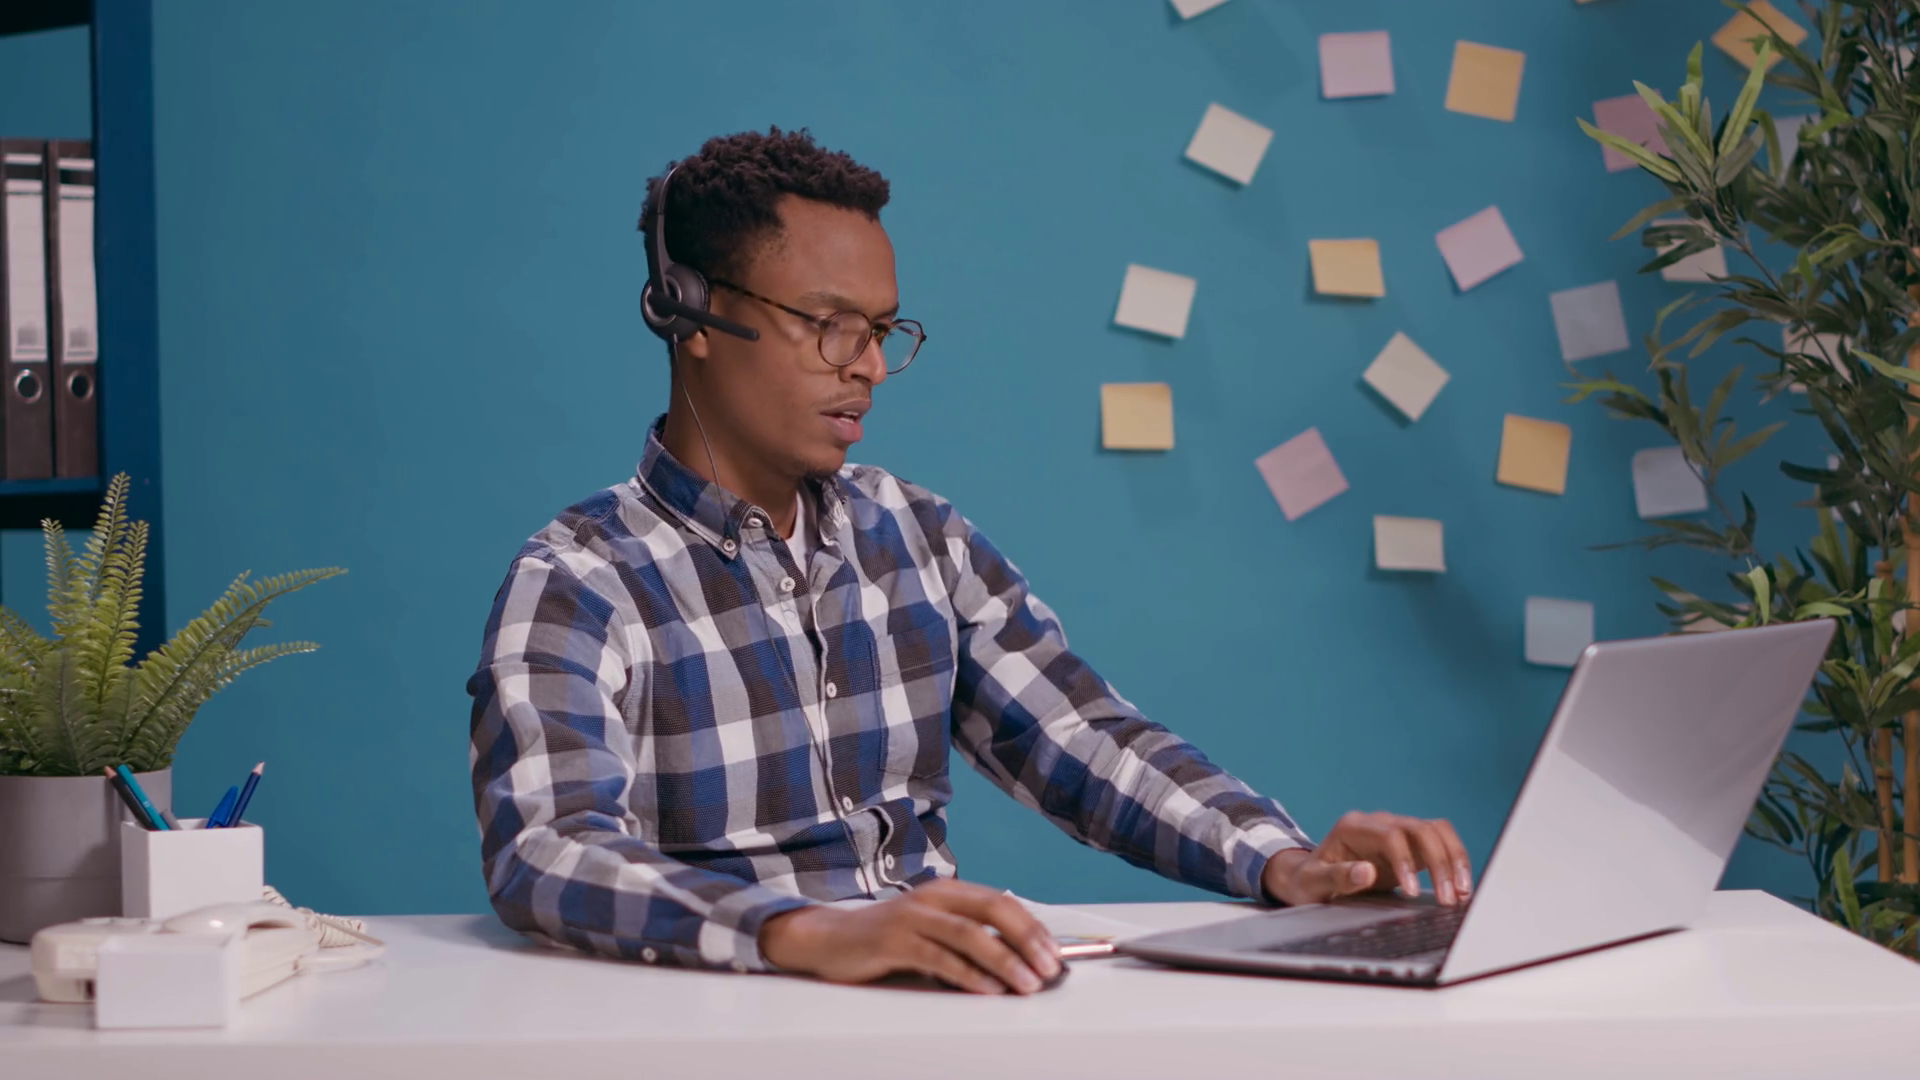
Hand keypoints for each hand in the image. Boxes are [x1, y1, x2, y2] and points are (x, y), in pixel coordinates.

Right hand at [758, 879, 1061, 994]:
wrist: (830, 939)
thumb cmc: (887, 938)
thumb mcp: (934, 931)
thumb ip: (969, 938)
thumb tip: (1019, 958)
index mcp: (949, 891)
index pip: (1003, 902)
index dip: (1034, 927)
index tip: (1057, 954)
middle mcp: (934, 897)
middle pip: (993, 910)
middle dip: (1028, 940)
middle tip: (1049, 968)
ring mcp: (913, 916)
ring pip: (970, 934)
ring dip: (1005, 960)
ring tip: (1027, 982)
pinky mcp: (895, 940)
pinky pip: (940, 957)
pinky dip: (969, 974)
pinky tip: (988, 988)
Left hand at [1261, 811, 1472, 906]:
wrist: (1311, 878)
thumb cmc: (1309, 881)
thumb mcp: (1313, 883)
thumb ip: (1336, 877)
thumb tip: (1366, 872)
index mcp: (1352, 827)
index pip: (1390, 835)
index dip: (1405, 862)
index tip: (1412, 892)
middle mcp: (1378, 823)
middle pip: (1420, 829)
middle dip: (1439, 862)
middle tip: (1449, 898)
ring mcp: (1397, 830)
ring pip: (1436, 831)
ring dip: (1454, 859)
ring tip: (1462, 893)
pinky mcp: (1410, 845)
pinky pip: (1440, 844)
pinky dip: (1454, 862)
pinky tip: (1460, 887)